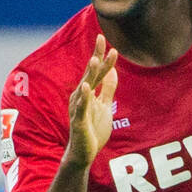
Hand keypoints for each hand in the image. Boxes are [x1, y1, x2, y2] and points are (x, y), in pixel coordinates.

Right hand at [66, 34, 118, 168]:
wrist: (84, 153)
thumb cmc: (92, 129)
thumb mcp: (105, 106)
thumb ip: (108, 89)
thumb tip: (112, 70)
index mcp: (88, 92)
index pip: (96, 70)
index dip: (102, 56)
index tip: (104, 38)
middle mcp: (81, 96)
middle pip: (90, 73)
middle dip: (96, 56)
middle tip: (101, 38)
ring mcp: (79, 108)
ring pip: (85, 87)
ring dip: (90, 73)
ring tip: (94, 59)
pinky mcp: (79, 121)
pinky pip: (82, 107)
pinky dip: (84, 97)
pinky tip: (87, 87)